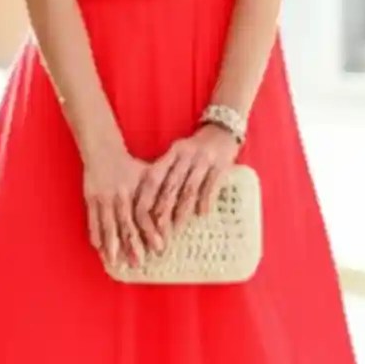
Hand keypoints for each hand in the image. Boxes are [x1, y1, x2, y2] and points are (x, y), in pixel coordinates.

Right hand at [82, 141, 149, 267]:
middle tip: (138, 264)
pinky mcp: (90, 199)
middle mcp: (119, 195)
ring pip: (108, 225)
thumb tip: (180, 208)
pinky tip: (99, 249)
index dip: (151, 232)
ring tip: (116, 262)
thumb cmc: (130, 165)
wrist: (102, 151)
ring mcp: (103, 198)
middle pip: (125, 224)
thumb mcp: (148, 173)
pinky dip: (96, 235)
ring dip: (112, 245)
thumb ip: (161, 190)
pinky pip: (93, 220)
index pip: (144, 215)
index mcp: (135, 190)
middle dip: (131, 246)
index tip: (160, 248)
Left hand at [135, 125, 239, 245]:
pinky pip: (211, 186)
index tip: (140, 222)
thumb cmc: (196, 149)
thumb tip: (150, 209)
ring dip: (182, 211)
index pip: (153, 178)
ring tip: (176, 229)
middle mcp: (185, 155)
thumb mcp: (178, 156)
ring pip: (188, 189)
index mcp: (171, 153)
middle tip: (157, 234)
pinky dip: (205, 201)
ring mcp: (203, 160)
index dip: (145, 200)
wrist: (224, 129)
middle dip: (162, 212)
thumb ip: (166, 175)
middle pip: (169, 186)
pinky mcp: (221, 165)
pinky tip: (201, 215)